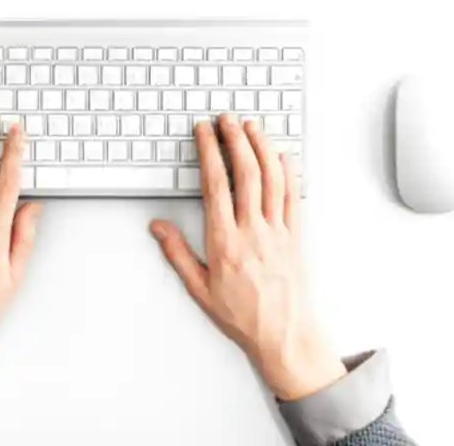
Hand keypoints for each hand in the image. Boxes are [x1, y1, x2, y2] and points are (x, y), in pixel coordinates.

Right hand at [150, 115, 345, 400]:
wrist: (283, 335)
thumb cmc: (242, 316)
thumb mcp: (199, 289)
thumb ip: (177, 253)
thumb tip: (158, 227)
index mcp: (225, 241)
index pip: (216, 184)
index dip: (210, 152)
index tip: (204, 133)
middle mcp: (253, 231)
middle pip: (246, 173)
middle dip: (235, 139)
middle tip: (227, 119)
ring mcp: (277, 231)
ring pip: (272, 178)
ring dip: (261, 147)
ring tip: (251, 127)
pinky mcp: (295, 236)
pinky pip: (293, 196)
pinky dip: (288, 172)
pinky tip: (282, 156)